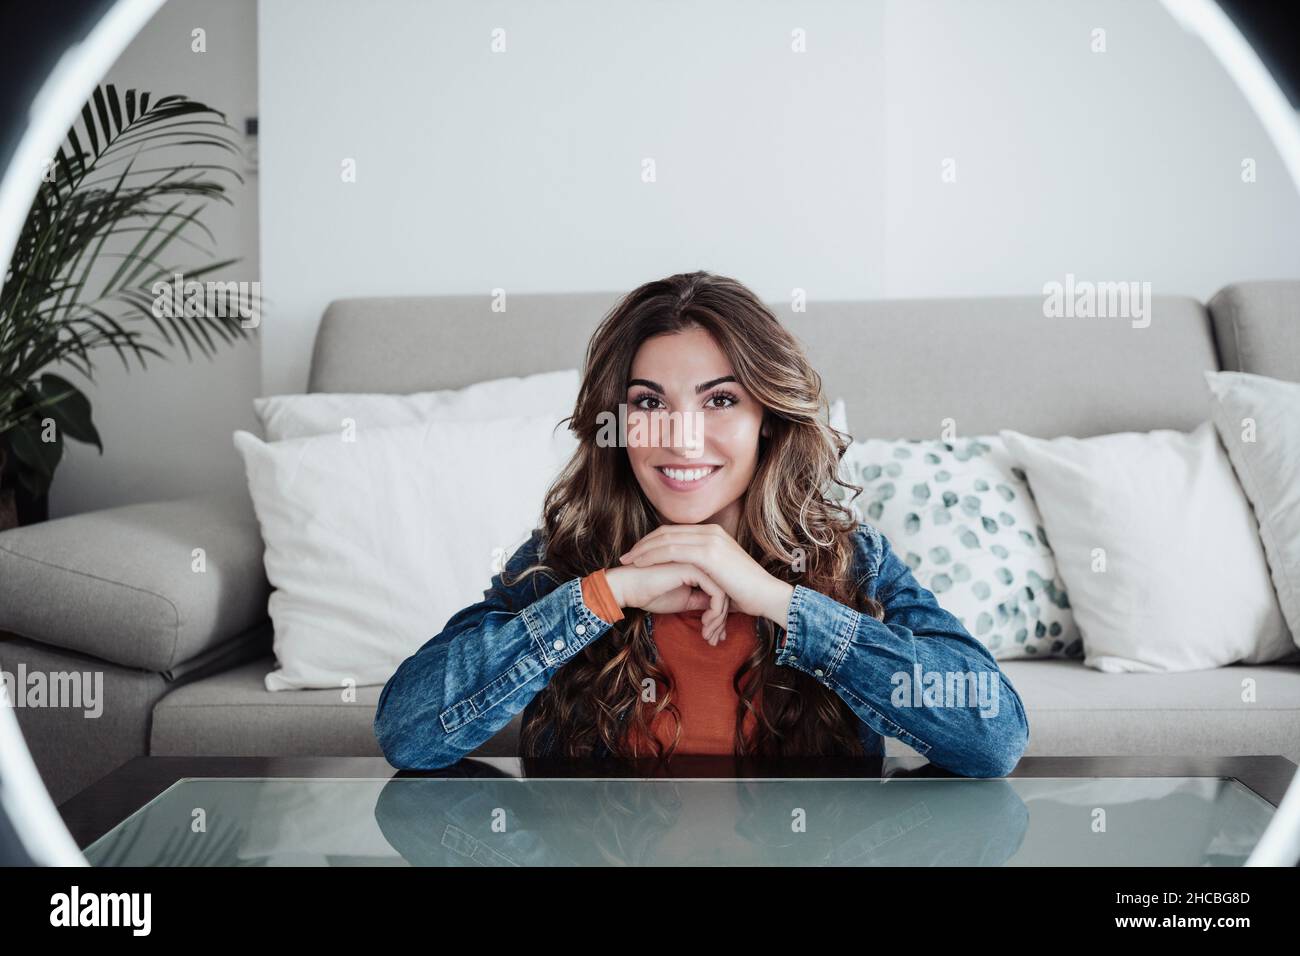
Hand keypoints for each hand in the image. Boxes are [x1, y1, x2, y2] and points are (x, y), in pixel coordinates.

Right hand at [603, 562, 730, 645]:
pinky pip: (716, 593)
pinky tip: (705, 625)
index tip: (716, 635)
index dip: (721, 615)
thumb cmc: (651, 593)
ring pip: (724, 594)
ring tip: (709, 636)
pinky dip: (715, 613)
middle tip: (715, 639)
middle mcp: (702, 562)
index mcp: (699, 566)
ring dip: (719, 620)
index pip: (721, 590)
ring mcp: (699, 563)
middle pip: (725, 593)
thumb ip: (702, 600)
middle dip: (722, 620)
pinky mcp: (695, 569)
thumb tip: (721, 610)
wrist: (628, 587)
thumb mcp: (684, 600)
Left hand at [617, 524, 795, 628]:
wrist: (766, 594)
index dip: (653, 542)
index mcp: (713, 534)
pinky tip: (640, 564)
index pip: (675, 532)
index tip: (637, 554)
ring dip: (643, 550)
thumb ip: (705, 568)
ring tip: (628, 562)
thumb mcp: (722, 574)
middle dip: (643, 544)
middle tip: (626, 557)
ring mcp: (709, 539)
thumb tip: (690, 576)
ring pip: (666, 539)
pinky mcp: (708, 552)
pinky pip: (671, 550)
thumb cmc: (746, 592)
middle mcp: (710, 531)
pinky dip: (652, 556)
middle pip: (666, 532)